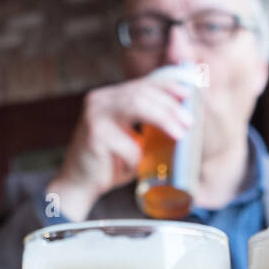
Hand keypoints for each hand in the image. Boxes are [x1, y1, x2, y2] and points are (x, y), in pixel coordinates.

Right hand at [46, 72, 193, 220]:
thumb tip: (183, 115)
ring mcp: (95, 115)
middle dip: (170, 106)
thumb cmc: (111, 162)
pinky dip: (138, 157)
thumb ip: (147, 122)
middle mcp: (100, 100)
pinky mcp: (95, 135)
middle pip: (142, 92)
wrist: (79, 184)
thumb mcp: (131, 136)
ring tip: (180, 134)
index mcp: (109, 97)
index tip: (188, 95)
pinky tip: (135, 167)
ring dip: (163, 119)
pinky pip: (129, 143)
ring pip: (136, 105)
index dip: (168, 86)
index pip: (142, 84)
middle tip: (189, 122)